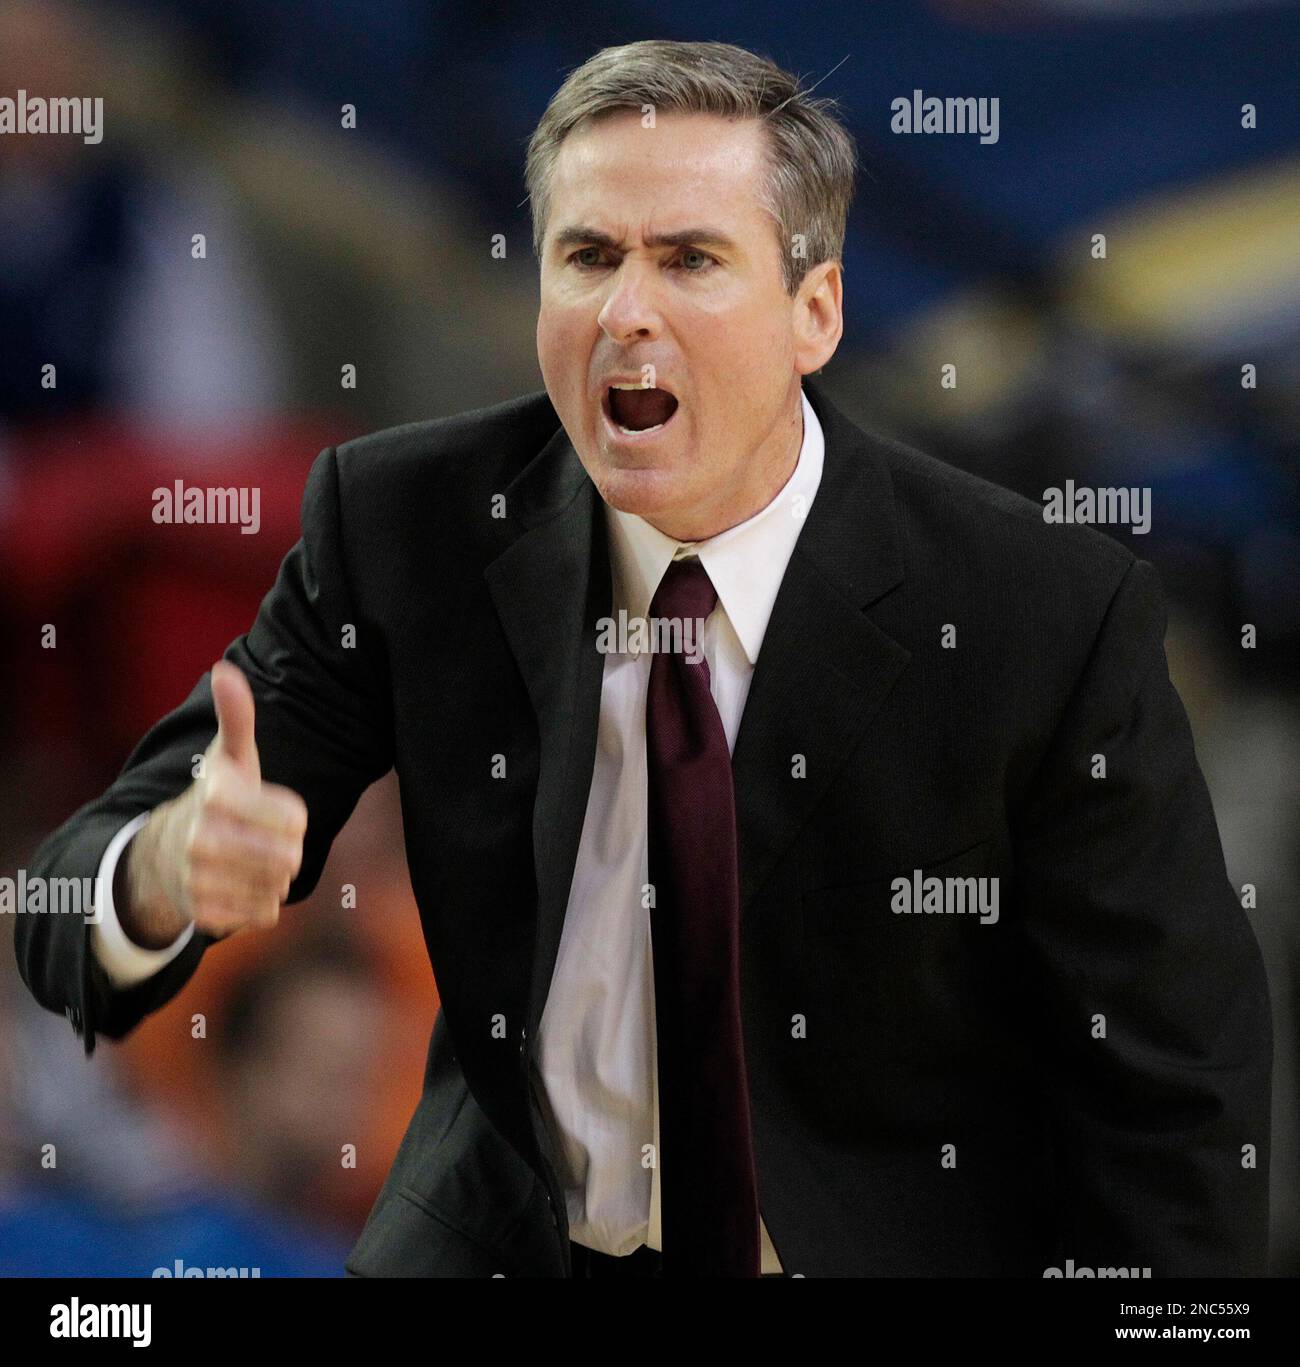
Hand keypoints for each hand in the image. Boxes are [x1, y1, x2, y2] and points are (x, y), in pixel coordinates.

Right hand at [120, 661, 307, 945]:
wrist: (164, 856)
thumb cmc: (216, 800)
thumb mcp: (228, 758)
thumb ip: (236, 716)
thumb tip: (225, 670)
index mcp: (215, 796)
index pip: (295, 819)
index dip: (293, 818)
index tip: (272, 812)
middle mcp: (201, 838)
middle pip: (290, 857)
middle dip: (288, 851)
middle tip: (266, 842)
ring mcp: (198, 879)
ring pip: (279, 886)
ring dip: (275, 877)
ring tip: (250, 862)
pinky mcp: (202, 914)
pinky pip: (263, 914)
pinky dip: (261, 903)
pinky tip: (239, 886)